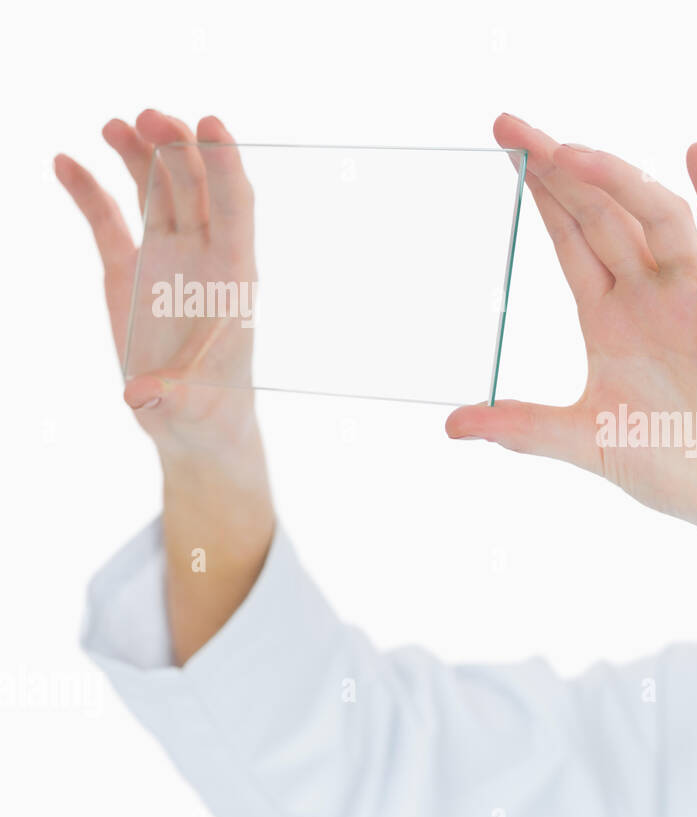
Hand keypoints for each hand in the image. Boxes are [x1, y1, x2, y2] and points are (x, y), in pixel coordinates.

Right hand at [55, 110, 258, 460]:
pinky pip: (109, 220)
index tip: (209, 123)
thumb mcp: (190, 408)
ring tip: (116, 125)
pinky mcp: (130, 272)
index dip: (225, 164)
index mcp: (232, 278)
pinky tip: (65, 162)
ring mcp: (166, 259)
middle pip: (194, 187)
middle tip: (148, 116)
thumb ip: (171, 397)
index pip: (234, 208)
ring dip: (139, 154)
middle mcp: (203, 258)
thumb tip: (141, 396)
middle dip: (175, 149)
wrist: (191, 423)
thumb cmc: (205, 412)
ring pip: (156, 191)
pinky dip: (89, 190)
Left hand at [446, 115, 696, 544]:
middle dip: (557, 167)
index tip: (503, 147)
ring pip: (653, 217)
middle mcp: (648, 296)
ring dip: (614, 180)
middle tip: (509, 125)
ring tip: (568, 151)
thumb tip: (452, 424)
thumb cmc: (674, 465)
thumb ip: (522, 426)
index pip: (569, 237)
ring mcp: (691, 300)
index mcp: (610, 317)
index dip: (540, 193)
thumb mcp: (583, 439)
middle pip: (599, 213)